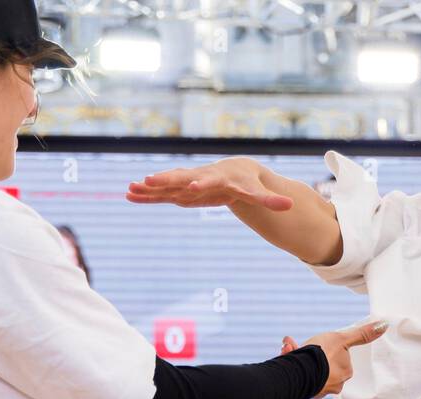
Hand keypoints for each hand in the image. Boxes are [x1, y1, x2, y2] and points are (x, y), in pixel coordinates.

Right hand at [126, 157, 292, 211]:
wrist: (235, 170)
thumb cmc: (246, 182)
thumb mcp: (257, 191)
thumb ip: (270, 199)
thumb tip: (291, 205)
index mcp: (216, 177)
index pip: (208, 180)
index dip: (201, 183)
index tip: (192, 186)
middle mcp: (198, 177)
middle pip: (180, 178)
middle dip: (165, 180)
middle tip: (148, 180)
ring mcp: (186, 183)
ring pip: (166, 186)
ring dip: (149, 188)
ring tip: (129, 189)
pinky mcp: (179, 191)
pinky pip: (160, 194)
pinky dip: (146, 195)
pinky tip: (129, 196)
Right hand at [298, 320, 388, 396]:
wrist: (298, 371)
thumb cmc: (322, 355)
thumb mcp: (342, 338)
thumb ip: (362, 334)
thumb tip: (383, 325)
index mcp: (344, 373)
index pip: (339, 358)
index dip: (328, 349)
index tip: (320, 344)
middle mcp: (333, 385)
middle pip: (323, 364)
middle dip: (311, 353)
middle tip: (304, 346)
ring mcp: (317, 389)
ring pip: (308, 369)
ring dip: (298, 356)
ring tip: (289, 347)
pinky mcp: (301, 391)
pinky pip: (297, 374)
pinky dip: (290, 363)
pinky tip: (285, 353)